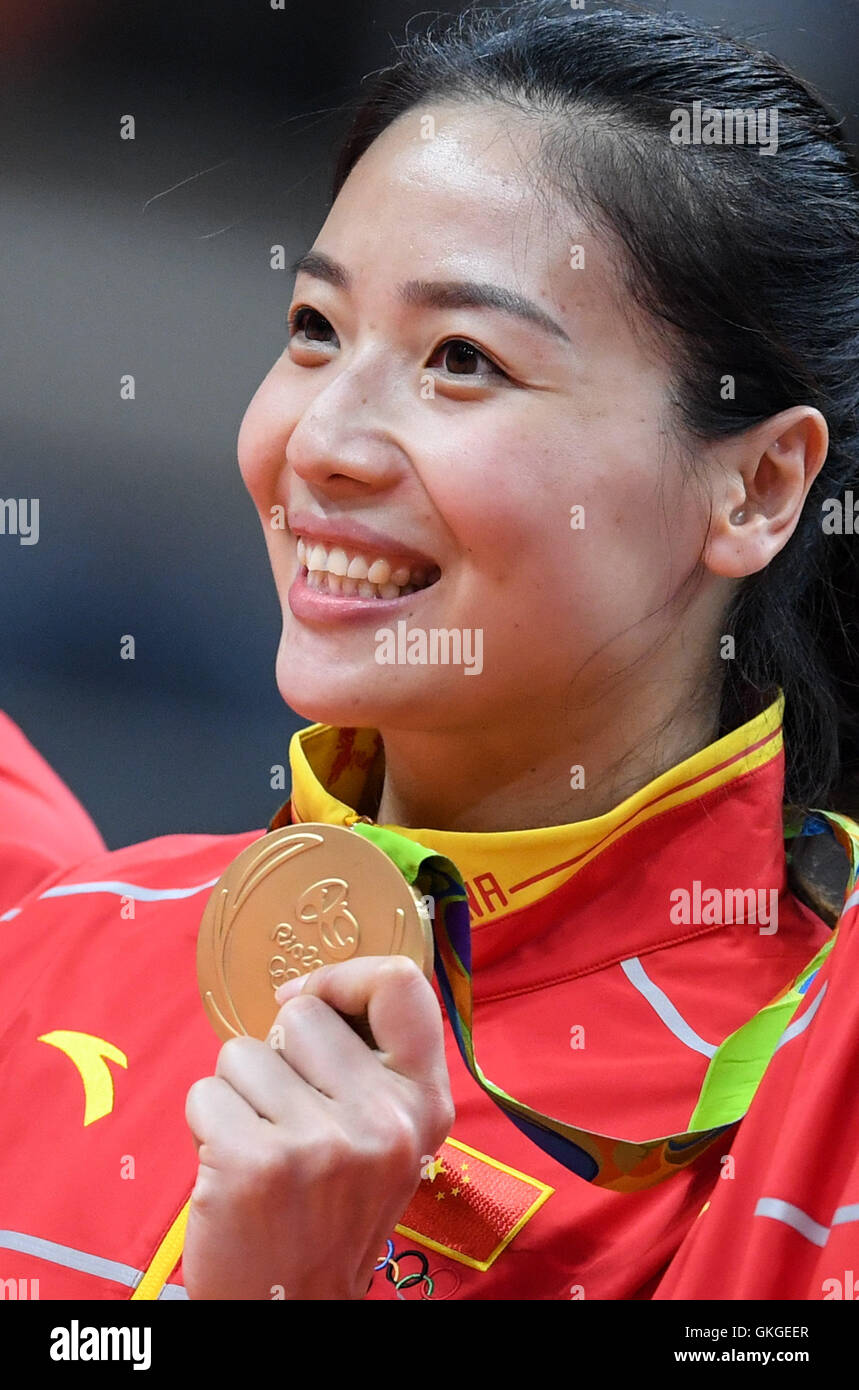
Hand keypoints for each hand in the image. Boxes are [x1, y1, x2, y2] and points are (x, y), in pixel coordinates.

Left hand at [183, 956, 453, 1299]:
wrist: (293, 1310)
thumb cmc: (330, 1211)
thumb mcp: (386, 1137)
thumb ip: (370, 1064)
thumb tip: (310, 988)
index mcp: (423, 1104)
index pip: (401, 983)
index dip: (344, 977)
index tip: (311, 1000)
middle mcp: (382, 1121)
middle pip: (301, 1013)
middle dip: (278, 1053)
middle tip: (287, 1113)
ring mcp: (319, 1144)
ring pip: (243, 1052)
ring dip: (238, 1092)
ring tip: (261, 1144)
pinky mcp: (254, 1165)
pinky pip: (205, 1093)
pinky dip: (206, 1123)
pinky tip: (232, 1167)